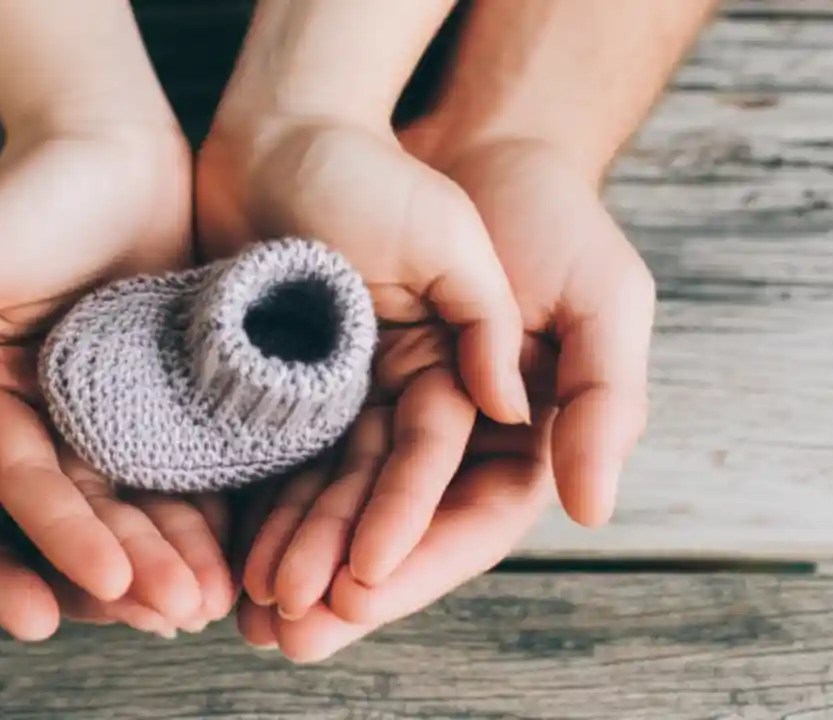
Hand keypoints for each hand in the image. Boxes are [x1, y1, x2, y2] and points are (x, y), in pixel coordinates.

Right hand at [0, 125, 233, 632]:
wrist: (106, 135)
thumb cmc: (9, 189)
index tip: (38, 618)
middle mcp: (24, 420)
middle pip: (53, 527)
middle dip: (98, 578)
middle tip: (157, 617)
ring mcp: (95, 412)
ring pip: (121, 509)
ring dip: (157, 561)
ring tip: (202, 604)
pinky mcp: (158, 396)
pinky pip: (174, 470)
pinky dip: (197, 514)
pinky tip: (228, 555)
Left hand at [236, 132, 656, 662]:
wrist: (455, 138)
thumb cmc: (540, 209)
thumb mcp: (598, 292)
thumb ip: (603, 397)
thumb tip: (589, 507)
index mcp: (517, 431)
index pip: (469, 519)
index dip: (417, 560)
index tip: (360, 593)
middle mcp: (447, 434)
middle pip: (393, 527)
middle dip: (340, 581)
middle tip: (286, 634)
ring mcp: (382, 408)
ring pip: (335, 498)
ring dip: (294, 552)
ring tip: (245, 606)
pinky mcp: (324, 379)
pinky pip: (293, 447)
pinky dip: (265, 492)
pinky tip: (230, 535)